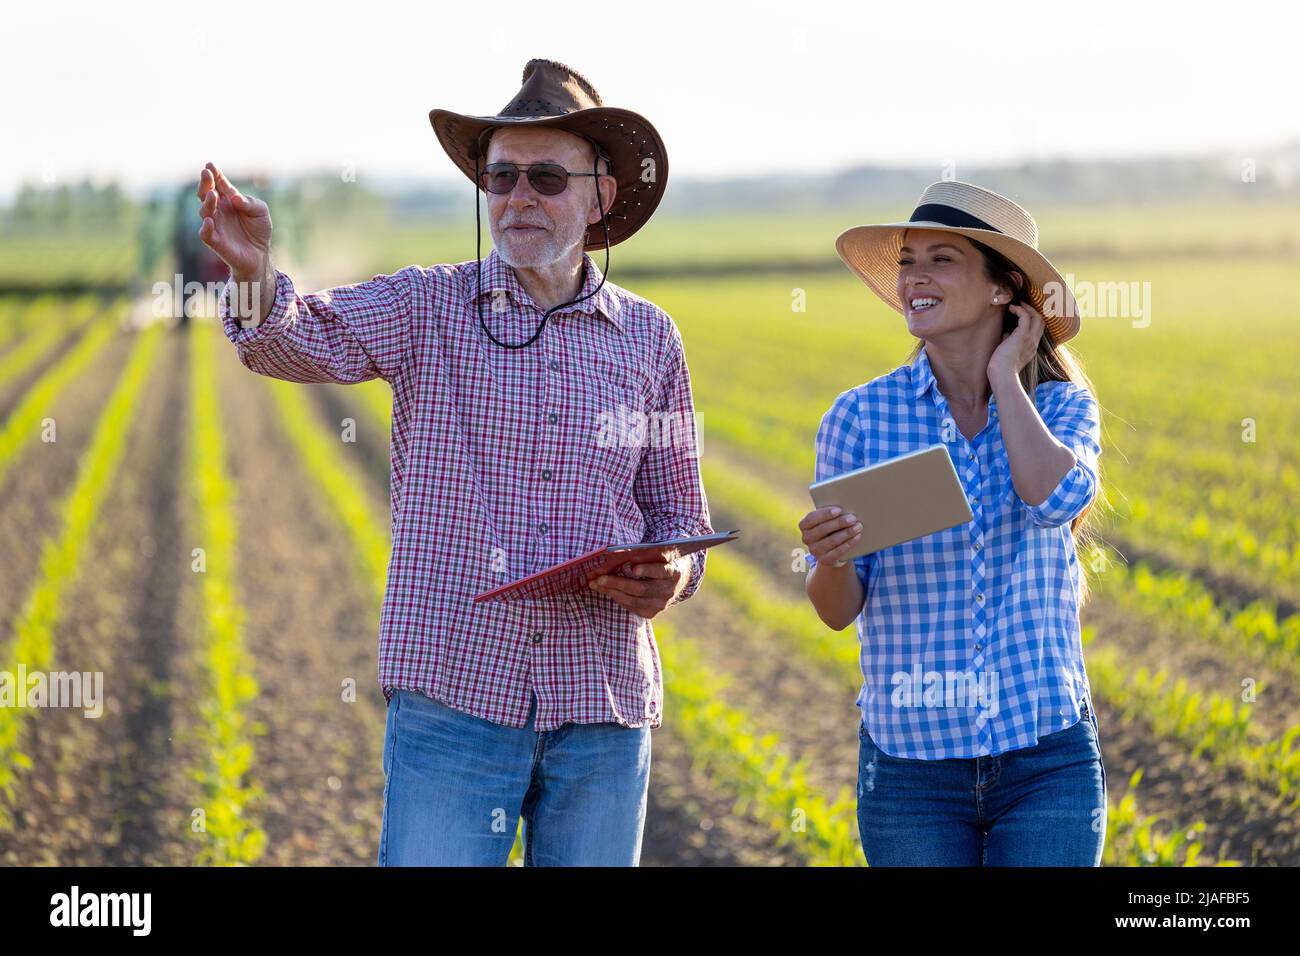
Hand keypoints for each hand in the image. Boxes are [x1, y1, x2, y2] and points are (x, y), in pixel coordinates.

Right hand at [197, 161, 272, 279]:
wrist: (260, 254)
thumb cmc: (259, 230)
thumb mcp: (261, 212)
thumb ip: (250, 203)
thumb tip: (235, 198)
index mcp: (228, 200)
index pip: (219, 184)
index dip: (214, 175)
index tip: (210, 165)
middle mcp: (219, 210)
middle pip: (206, 194)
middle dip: (205, 183)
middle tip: (206, 173)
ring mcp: (215, 225)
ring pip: (204, 212)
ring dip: (207, 202)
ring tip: (213, 195)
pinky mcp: (215, 241)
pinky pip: (206, 234)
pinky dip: (206, 227)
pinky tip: (210, 220)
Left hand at [588, 556, 689, 618]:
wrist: (676, 578)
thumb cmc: (662, 559)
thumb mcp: (660, 551)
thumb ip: (645, 551)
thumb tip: (619, 552)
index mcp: (674, 572)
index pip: (661, 571)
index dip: (647, 570)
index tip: (632, 567)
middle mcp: (669, 591)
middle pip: (642, 589)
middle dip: (618, 583)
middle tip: (600, 578)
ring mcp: (661, 604)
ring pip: (634, 600)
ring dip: (612, 591)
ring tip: (596, 583)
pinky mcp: (652, 612)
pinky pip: (631, 607)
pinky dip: (618, 598)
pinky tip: (607, 590)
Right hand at [799, 506, 861, 567]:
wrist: (830, 549)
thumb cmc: (829, 528)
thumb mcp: (826, 520)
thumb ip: (830, 514)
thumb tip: (845, 509)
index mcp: (804, 525)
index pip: (812, 518)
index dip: (825, 514)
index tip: (839, 510)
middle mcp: (806, 538)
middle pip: (823, 529)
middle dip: (839, 523)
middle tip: (853, 518)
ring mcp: (814, 551)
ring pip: (832, 540)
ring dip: (847, 533)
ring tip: (858, 526)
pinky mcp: (824, 559)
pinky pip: (838, 551)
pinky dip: (849, 543)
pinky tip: (857, 537)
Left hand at [987, 301, 1043, 381]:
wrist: (1002, 376)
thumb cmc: (1000, 368)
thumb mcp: (1007, 352)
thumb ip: (1008, 342)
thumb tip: (1006, 332)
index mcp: (1031, 348)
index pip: (1037, 330)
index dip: (1032, 320)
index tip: (1023, 313)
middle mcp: (1033, 343)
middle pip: (1041, 322)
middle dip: (1033, 311)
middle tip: (1022, 304)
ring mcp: (1030, 339)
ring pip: (1037, 318)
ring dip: (1028, 308)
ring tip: (1017, 304)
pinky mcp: (1022, 336)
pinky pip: (1025, 317)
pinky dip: (1020, 310)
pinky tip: (1012, 308)